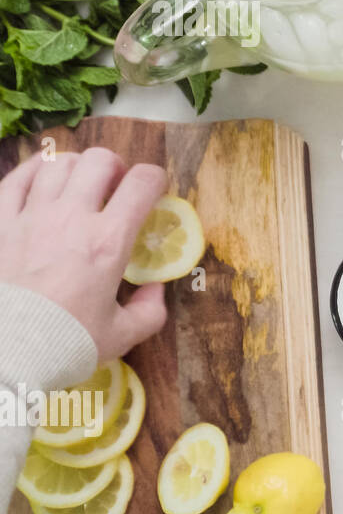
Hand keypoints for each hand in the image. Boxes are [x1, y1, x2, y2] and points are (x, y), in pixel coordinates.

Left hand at [0, 148, 168, 360]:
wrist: (7, 353)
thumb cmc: (66, 343)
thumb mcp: (122, 335)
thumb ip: (150, 310)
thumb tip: (155, 289)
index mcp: (109, 241)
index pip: (143, 183)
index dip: (156, 179)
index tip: (155, 192)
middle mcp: (72, 217)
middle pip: (100, 161)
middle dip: (116, 167)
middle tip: (116, 187)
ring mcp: (32, 216)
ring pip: (59, 163)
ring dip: (76, 167)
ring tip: (79, 184)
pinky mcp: (0, 223)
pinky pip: (16, 178)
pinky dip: (34, 169)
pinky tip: (42, 176)